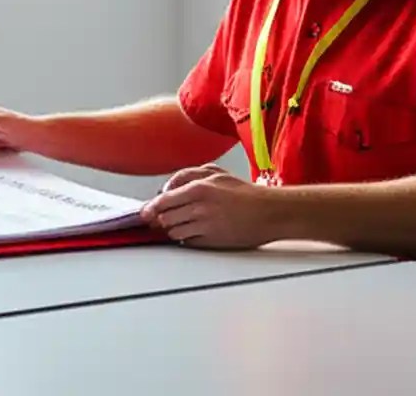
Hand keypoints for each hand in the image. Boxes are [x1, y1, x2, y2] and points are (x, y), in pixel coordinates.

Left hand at [139, 166, 278, 248]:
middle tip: (164, 217)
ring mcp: (205, 226)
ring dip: (173, 229)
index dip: (151, 208)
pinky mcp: (211, 241)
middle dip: (161, 218)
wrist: (269, 212)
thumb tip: (166, 187)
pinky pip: (187, 242)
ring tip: (185, 223)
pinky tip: (196, 231)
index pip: (163, 200)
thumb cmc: (244, 193)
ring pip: (173, 231)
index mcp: (199, 188)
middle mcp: (199, 207)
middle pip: (164, 218)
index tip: (145, 212)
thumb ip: (188, 175)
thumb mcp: (216, 173)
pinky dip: (186, 238)